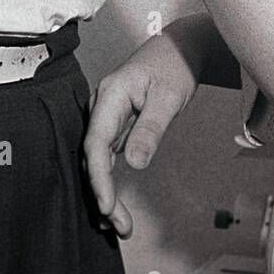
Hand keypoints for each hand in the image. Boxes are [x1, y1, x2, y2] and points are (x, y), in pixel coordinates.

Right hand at [84, 31, 199, 238]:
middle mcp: (102, 105)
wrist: (181, 48)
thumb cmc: (174, 65)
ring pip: (96, 159)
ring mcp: (107, 115)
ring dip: (104, 191)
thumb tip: (134, 163)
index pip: (95, 142)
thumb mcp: (168, 97)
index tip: (107, 206)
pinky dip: (109, 180)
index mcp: (110, 94)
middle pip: (92, 156)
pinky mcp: (115, 124)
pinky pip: (106, 156)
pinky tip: (114, 203)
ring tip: (118, 224)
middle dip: (101, 193)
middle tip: (119, 225)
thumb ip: (151, 129)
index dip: (98, 177)